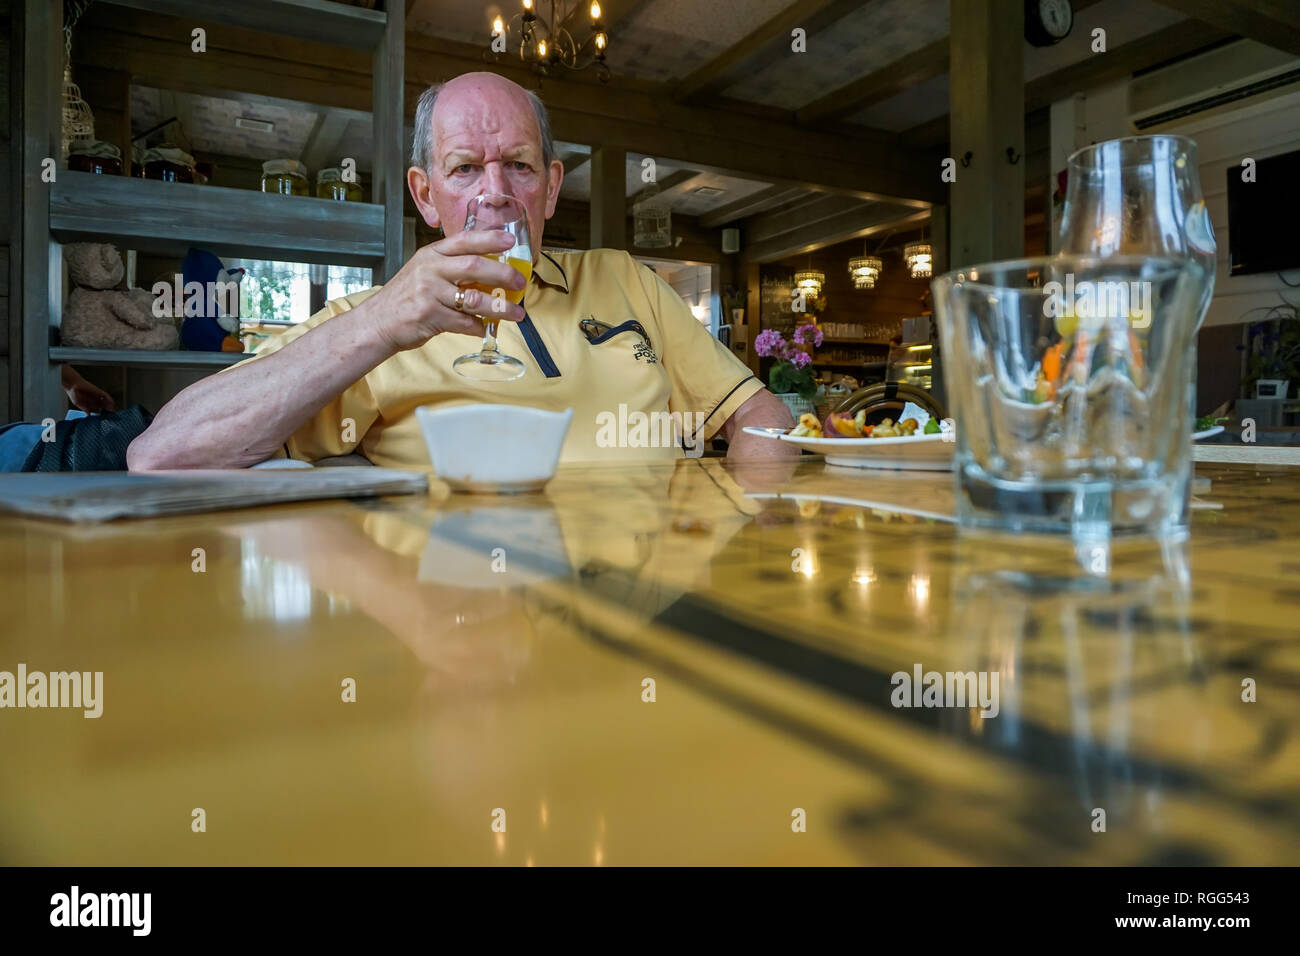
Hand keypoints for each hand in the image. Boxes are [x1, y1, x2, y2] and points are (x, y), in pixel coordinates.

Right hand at [64, 375, 115, 412]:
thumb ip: (84, 408)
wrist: (72, 384)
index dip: (102, 415)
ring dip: (110, 406)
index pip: (98, 410)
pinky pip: (106, 396)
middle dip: (108, 411)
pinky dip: (109, 400)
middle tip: (111, 417)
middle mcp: (95, 400)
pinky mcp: (98, 392)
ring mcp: (97, 396)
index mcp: (90, 404)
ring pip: (106, 402)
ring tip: (112, 411)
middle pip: (104, 407)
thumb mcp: (79, 403)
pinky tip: (112, 404)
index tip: (106, 420)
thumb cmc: (74, 393)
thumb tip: (88, 415)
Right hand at [364, 229, 528, 352]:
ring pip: (474, 299)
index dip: (490, 238)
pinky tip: (484, 328)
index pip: (464, 240)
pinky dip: (478, 327)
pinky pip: (465, 322)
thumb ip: (451, 265)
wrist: (378, 321)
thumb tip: (490, 268)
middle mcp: (431, 270)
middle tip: (520, 282)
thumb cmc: (405, 297)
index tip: (510, 240)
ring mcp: (430, 293)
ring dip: (500, 308)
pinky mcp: (431, 317)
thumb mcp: (424, 270)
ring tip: (516, 313)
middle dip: (503, 274)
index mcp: (432, 254)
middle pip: (474, 266)